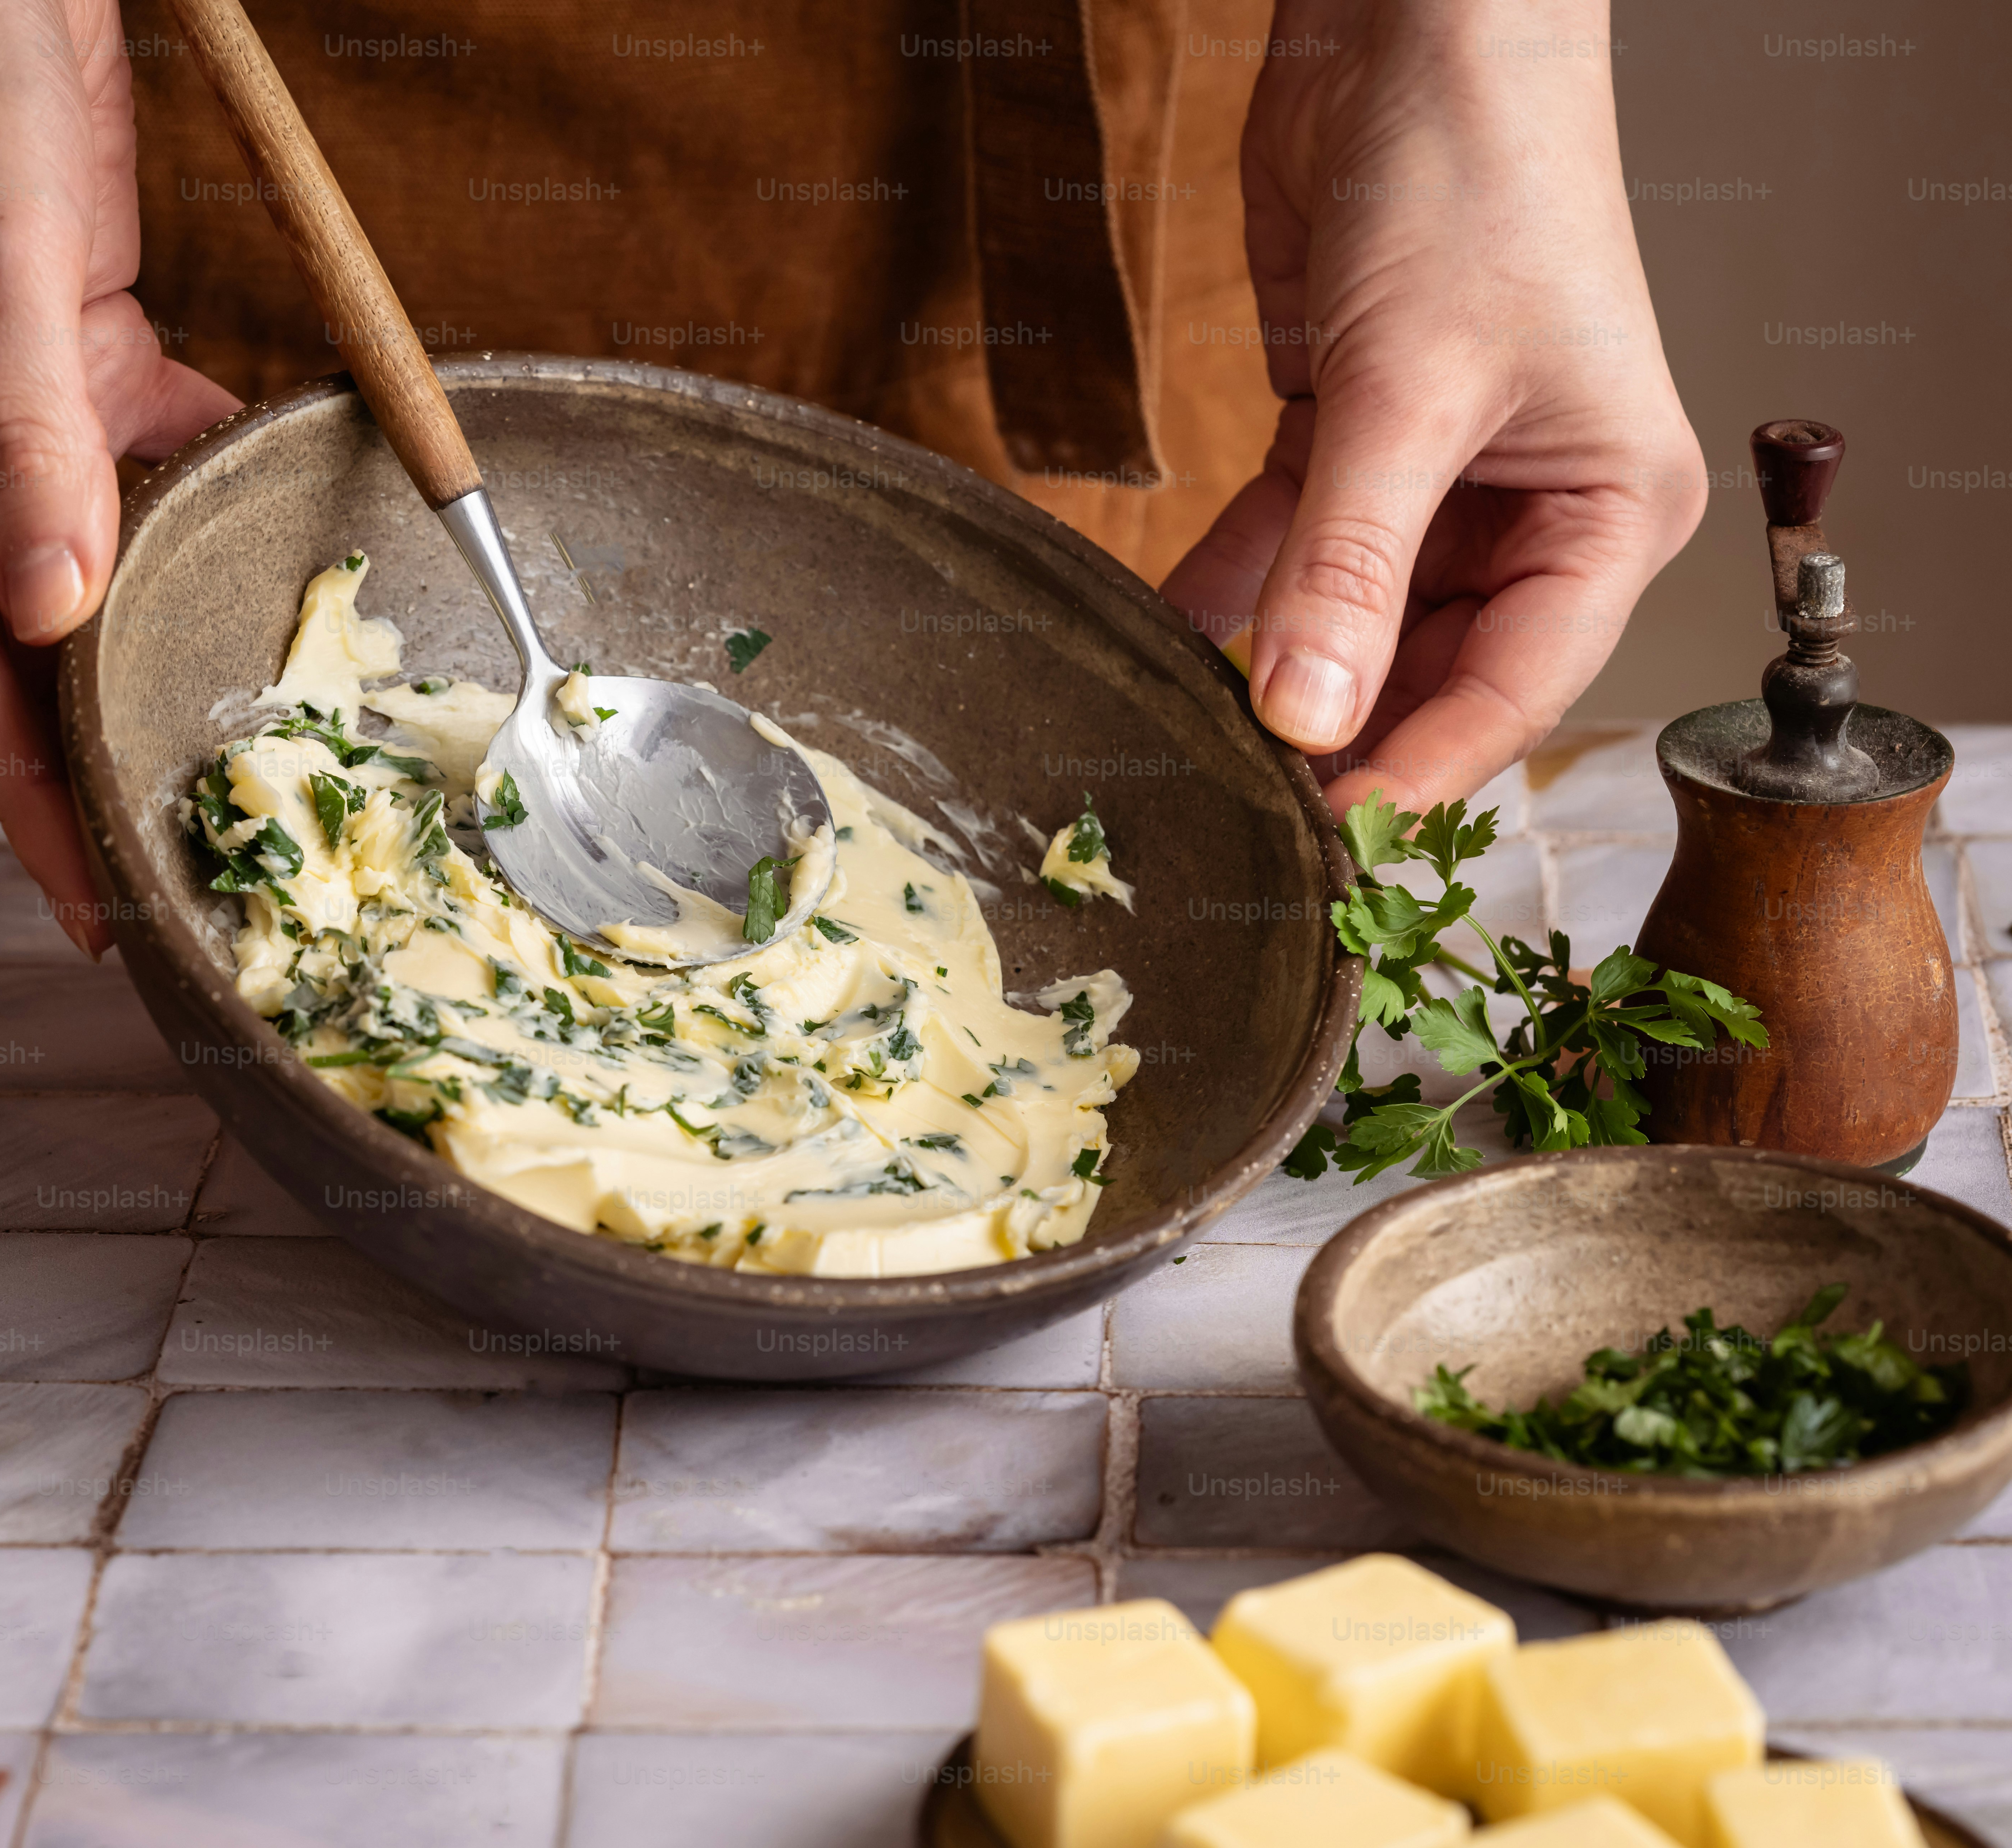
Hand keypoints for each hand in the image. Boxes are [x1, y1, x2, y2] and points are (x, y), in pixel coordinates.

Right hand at [0, 0, 238, 951]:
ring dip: (149, 645)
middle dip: (88, 754)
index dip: (25, 793)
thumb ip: (30, 438)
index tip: (89, 896)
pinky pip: (147, 464)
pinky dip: (204, 504)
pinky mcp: (83, 359)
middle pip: (21, 647)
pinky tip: (263, 548)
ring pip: (86, 569)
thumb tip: (56, 607)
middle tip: (174, 853)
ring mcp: (11, 410)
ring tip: (224, 743)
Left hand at [1163, 0, 1706, 819]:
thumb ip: (1350, 564)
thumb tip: (1305, 714)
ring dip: (1270, 674)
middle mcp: (1530, 511)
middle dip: (1335, 736)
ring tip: (1186, 745)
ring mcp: (1438, 481)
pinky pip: (1287, 552)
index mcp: (1605, 513)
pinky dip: (1223, 595)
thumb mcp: (1410, 389)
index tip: (1325, 847)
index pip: (1511, 690)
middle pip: (1428, 672)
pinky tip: (1161, 647)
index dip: (1416, 776)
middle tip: (1238, 810)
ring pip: (1349, 621)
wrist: (1416, 32)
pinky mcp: (1351, 441)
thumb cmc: (1478, 174)